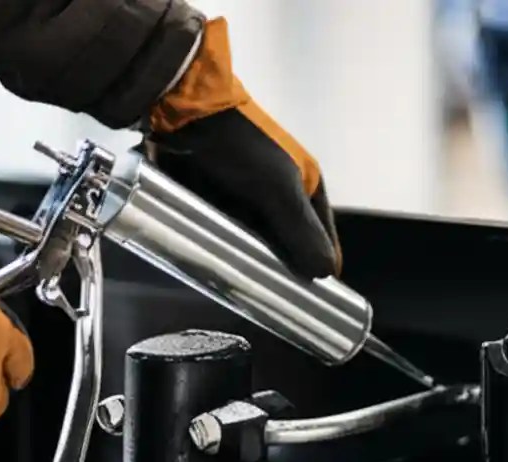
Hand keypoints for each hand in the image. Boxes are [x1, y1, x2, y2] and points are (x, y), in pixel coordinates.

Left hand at [146, 17, 340, 278]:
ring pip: (256, 245)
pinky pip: (227, 236)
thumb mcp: (276, 189)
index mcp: (307, 186)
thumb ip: (299, 230)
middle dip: (281, 273)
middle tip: (274, 305)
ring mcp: (247, 200)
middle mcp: (281, 195)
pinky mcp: (218, 202)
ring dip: (251, 265)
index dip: (319, 271)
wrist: (183, 112)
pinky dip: (226, 253)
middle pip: (288, 248)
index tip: (311, 304)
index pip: (323, 241)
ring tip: (245, 292)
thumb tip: (324, 273)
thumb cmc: (237, 143)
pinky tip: (218, 271)